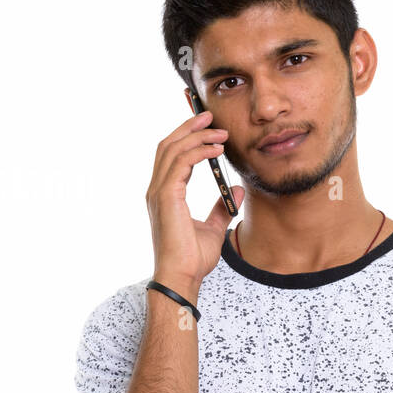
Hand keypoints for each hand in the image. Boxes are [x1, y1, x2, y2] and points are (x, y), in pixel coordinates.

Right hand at [146, 108, 245, 295]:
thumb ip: (221, 207)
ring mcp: (159, 192)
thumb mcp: (213, 228)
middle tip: (210, 116)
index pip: (171, 156)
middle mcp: (157, 190)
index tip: (207, 127)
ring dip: (197, 137)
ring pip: (173, 150)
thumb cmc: (192, 258)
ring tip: (220, 132)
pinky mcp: (166, 197)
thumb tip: (235, 189)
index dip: (187, 137)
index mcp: (165, 195)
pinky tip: (217, 150)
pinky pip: (181, 164)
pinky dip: (198, 152)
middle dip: (189, 128)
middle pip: (168, 146)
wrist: (182, 277)